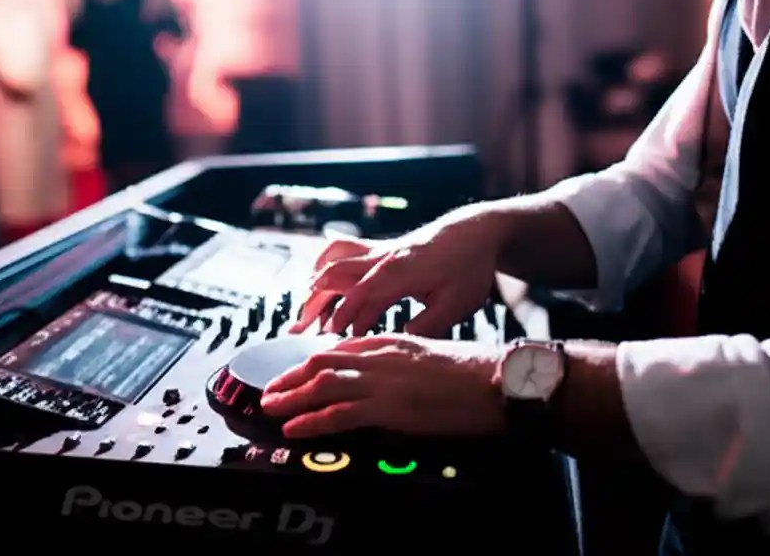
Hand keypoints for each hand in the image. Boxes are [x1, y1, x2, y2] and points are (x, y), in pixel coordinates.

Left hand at [260, 334, 504, 438]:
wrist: (498, 380)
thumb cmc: (475, 373)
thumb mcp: (432, 358)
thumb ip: (406, 366)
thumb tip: (392, 383)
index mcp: (392, 342)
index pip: (341, 348)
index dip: (313, 362)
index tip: (297, 372)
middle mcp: (381, 355)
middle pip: (322, 362)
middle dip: (292, 376)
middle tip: (271, 389)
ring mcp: (382, 380)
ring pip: (322, 385)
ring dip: (292, 397)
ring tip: (271, 407)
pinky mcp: (388, 406)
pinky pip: (338, 413)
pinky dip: (312, 420)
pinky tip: (295, 427)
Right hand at [290, 206, 507, 336]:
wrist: (474, 232)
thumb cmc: (468, 269)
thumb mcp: (456, 305)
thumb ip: (426, 326)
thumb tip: (396, 342)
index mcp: (400, 272)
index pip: (360, 294)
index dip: (341, 317)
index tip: (327, 339)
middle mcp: (382, 257)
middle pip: (335, 274)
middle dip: (314, 303)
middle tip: (299, 329)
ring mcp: (378, 251)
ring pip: (333, 260)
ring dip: (315, 284)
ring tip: (305, 311)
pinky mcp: (379, 250)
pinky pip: (342, 253)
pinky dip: (325, 268)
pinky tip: (320, 286)